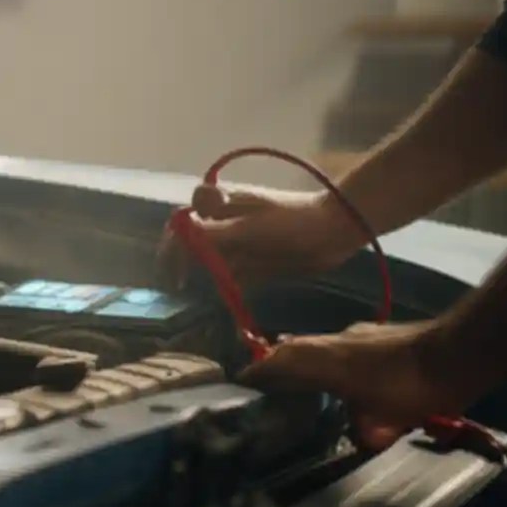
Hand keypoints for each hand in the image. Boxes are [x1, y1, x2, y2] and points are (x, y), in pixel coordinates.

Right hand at [157, 184, 363, 288]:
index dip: (173, 238)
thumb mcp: (249, 227)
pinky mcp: (252, 265)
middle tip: (175, 286)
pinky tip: (219, 300)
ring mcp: (238, 245)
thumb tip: (180, 238)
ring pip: (207, 262)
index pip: (183, 218)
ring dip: (198, 277)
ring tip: (190, 295)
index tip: (172, 260)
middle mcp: (224, 224)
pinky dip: (221, 289)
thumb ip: (213, 234)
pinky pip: (228, 278)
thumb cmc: (292, 221)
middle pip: (191, 242)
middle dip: (180, 262)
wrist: (335, 232)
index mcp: (220, 206)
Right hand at [238, 321, 476, 450]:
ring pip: (311, 344)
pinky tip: (337, 374)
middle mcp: (328, 341)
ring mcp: (350, 333)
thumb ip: (363, 429)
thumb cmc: (412, 387)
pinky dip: (324, 356)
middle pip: (288, 349)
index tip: (237, 384)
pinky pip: (334, 344)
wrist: (455, 352)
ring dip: (298, 358)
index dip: (254, 374)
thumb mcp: (385, 420)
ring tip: (294, 381)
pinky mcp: (369, 332)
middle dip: (271, 364)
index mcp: (322, 361)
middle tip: (262, 384)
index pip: (274, 364)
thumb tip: (359, 436)